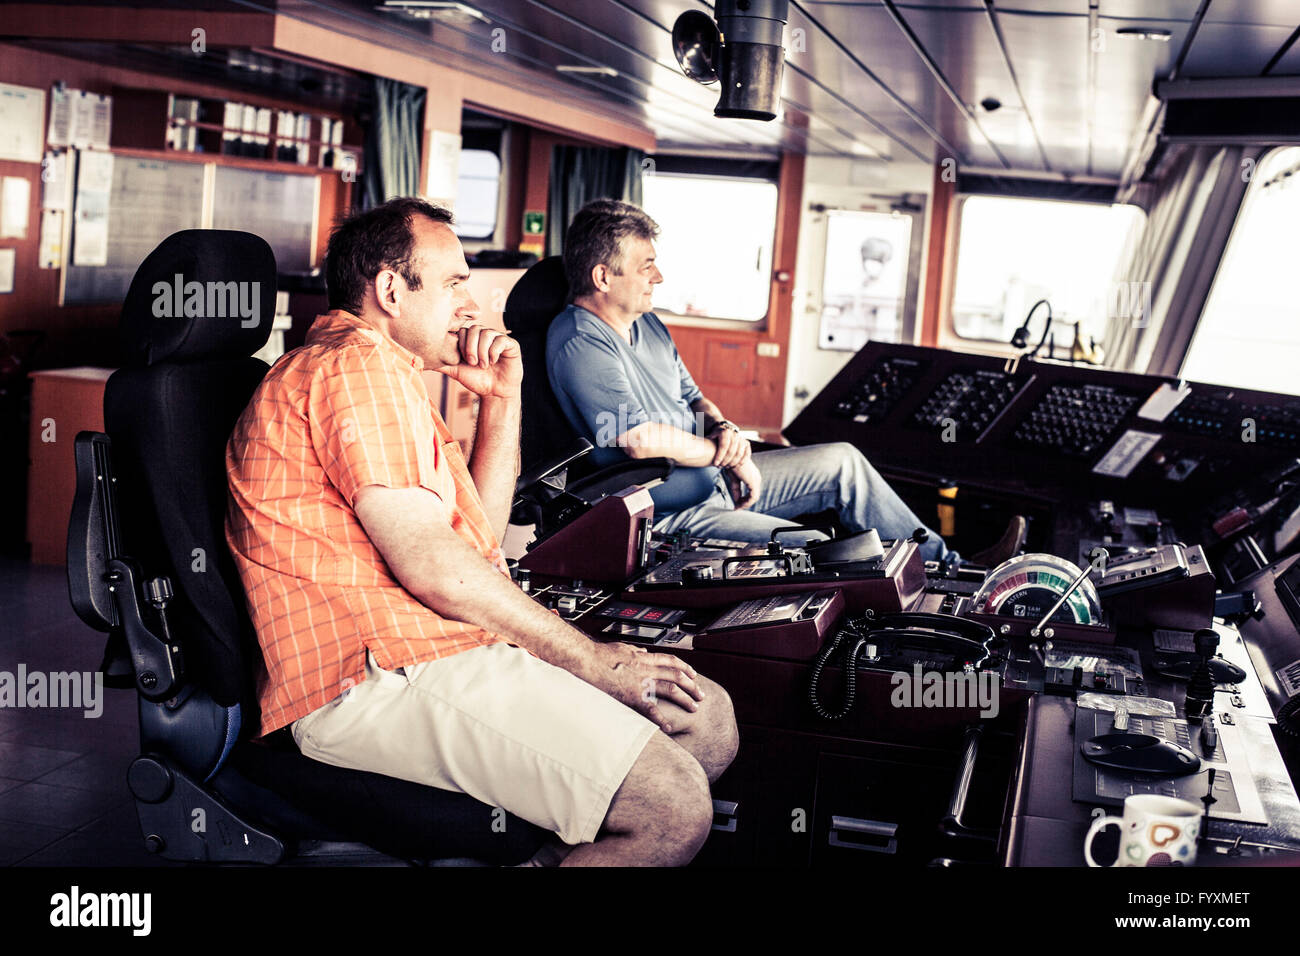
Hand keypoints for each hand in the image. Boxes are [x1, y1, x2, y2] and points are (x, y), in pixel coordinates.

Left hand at [437, 325, 521, 398]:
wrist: (495, 392)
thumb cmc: (476, 380)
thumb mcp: (455, 370)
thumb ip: (440, 362)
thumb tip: (419, 359)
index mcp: (472, 338)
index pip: (463, 329)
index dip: (462, 344)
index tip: (463, 360)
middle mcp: (485, 334)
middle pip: (475, 329)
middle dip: (471, 348)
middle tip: (473, 363)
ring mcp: (498, 338)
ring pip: (487, 334)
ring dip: (482, 353)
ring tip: (484, 366)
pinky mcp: (510, 344)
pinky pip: (501, 340)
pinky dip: (494, 352)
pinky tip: (494, 362)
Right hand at [588, 642, 703, 733]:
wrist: (587, 661)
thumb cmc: (600, 654)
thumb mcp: (622, 647)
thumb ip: (635, 650)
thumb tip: (644, 651)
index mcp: (644, 657)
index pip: (671, 661)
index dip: (685, 667)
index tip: (693, 674)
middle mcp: (646, 669)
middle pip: (676, 675)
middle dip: (691, 685)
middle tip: (700, 694)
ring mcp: (641, 683)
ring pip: (671, 689)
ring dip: (685, 699)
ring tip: (693, 707)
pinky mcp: (633, 696)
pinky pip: (651, 710)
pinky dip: (661, 719)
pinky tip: (668, 727)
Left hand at [708, 423, 750, 468]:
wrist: (724, 431)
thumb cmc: (715, 437)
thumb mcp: (709, 437)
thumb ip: (706, 442)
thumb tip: (700, 448)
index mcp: (725, 432)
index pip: (723, 446)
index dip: (719, 456)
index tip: (715, 464)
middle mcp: (735, 434)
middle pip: (731, 451)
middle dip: (725, 461)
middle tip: (720, 467)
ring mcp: (741, 439)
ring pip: (739, 453)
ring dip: (732, 463)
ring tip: (726, 467)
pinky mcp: (746, 443)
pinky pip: (747, 454)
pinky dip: (742, 461)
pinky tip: (736, 466)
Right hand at [723, 457, 761, 509]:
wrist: (730, 457)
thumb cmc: (730, 465)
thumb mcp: (733, 479)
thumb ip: (736, 489)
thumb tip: (736, 500)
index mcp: (753, 476)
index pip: (752, 492)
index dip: (744, 500)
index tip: (736, 505)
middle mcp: (757, 478)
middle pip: (754, 496)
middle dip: (745, 503)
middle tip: (736, 508)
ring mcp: (756, 480)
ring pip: (754, 498)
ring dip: (745, 504)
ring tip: (737, 507)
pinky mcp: (753, 482)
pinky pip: (753, 497)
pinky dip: (746, 503)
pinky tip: (739, 505)